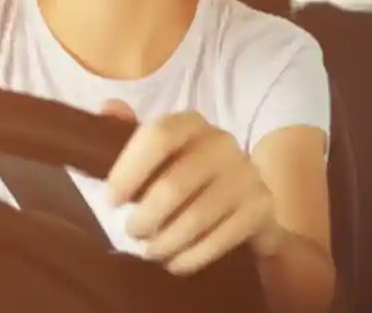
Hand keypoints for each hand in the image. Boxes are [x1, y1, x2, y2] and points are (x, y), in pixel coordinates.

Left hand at [101, 101, 282, 275]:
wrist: (245, 207)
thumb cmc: (186, 179)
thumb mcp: (156, 157)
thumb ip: (129, 133)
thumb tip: (109, 108)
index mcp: (191, 123)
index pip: (158, 135)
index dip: (129, 170)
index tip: (111, 200)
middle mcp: (222, 141)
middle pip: (173, 184)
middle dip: (145, 218)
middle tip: (133, 233)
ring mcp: (246, 173)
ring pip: (195, 217)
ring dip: (165, 243)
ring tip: (151, 251)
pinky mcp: (262, 206)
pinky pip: (219, 238)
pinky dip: (192, 257)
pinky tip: (176, 263)